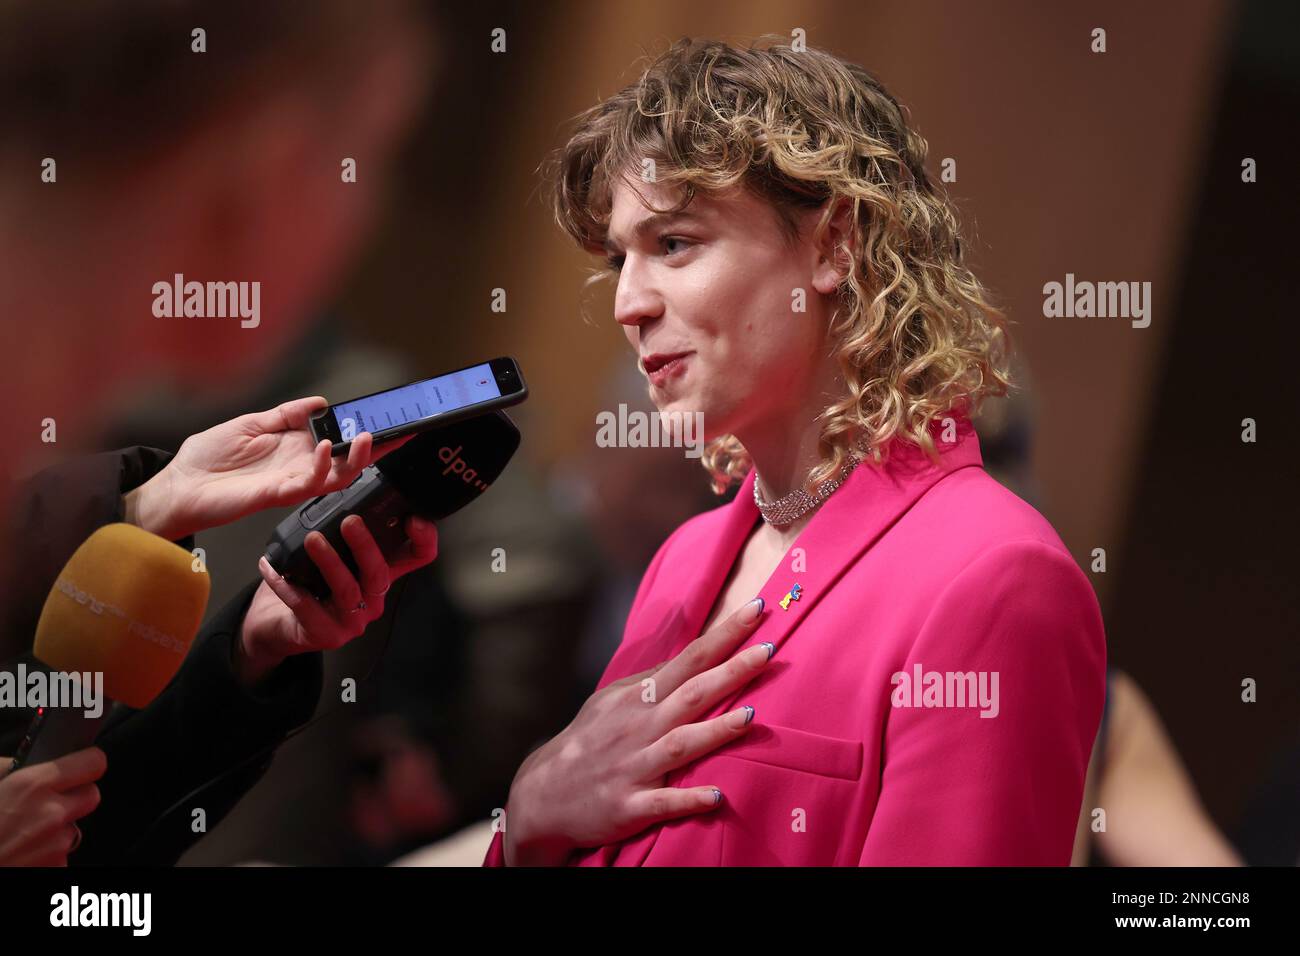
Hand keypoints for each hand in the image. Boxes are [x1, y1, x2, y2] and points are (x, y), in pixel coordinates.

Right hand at [0, 747, 106, 865]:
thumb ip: (10, 767)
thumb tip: (30, 758)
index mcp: (34, 786)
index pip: (94, 762)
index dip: (87, 762)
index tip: (81, 763)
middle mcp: (51, 813)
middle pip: (91, 795)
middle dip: (74, 796)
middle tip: (50, 800)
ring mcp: (56, 844)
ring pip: (74, 827)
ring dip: (57, 828)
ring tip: (24, 832)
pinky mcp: (55, 867)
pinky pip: (61, 854)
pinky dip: (47, 852)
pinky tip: (23, 850)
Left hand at [124, 396, 413, 540]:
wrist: (180, 485)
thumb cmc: (209, 458)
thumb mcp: (252, 422)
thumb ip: (287, 413)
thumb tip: (320, 402)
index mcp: (297, 449)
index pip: (339, 441)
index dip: (363, 434)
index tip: (386, 420)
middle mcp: (300, 467)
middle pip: (349, 462)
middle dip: (375, 450)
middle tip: (395, 434)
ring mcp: (291, 482)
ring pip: (338, 477)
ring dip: (356, 459)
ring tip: (366, 439)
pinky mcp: (277, 494)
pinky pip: (308, 483)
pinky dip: (320, 465)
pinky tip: (324, 446)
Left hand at [234, 513, 438, 684]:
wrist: (279, 626)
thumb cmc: (307, 586)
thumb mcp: (333, 556)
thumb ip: (342, 532)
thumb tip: (341, 492)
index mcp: (379, 575)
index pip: (418, 557)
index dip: (424, 539)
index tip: (413, 518)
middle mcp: (372, 599)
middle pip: (380, 573)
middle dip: (366, 546)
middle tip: (350, 522)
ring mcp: (352, 620)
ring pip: (347, 589)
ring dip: (330, 562)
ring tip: (312, 540)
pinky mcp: (325, 634)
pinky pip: (306, 606)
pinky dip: (287, 585)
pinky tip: (272, 567)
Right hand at [503, 597, 770, 865]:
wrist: (544, 796)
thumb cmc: (589, 742)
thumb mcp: (613, 702)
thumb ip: (653, 682)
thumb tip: (693, 656)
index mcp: (639, 698)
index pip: (690, 658)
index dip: (724, 635)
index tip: (758, 609)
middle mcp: (640, 727)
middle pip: (692, 694)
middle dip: (731, 671)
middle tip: (768, 650)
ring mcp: (634, 766)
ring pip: (680, 744)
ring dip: (716, 731)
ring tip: (752, 717)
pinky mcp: (629, 806)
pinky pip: (662, 803)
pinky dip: (688, 799)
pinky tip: (717, 797)